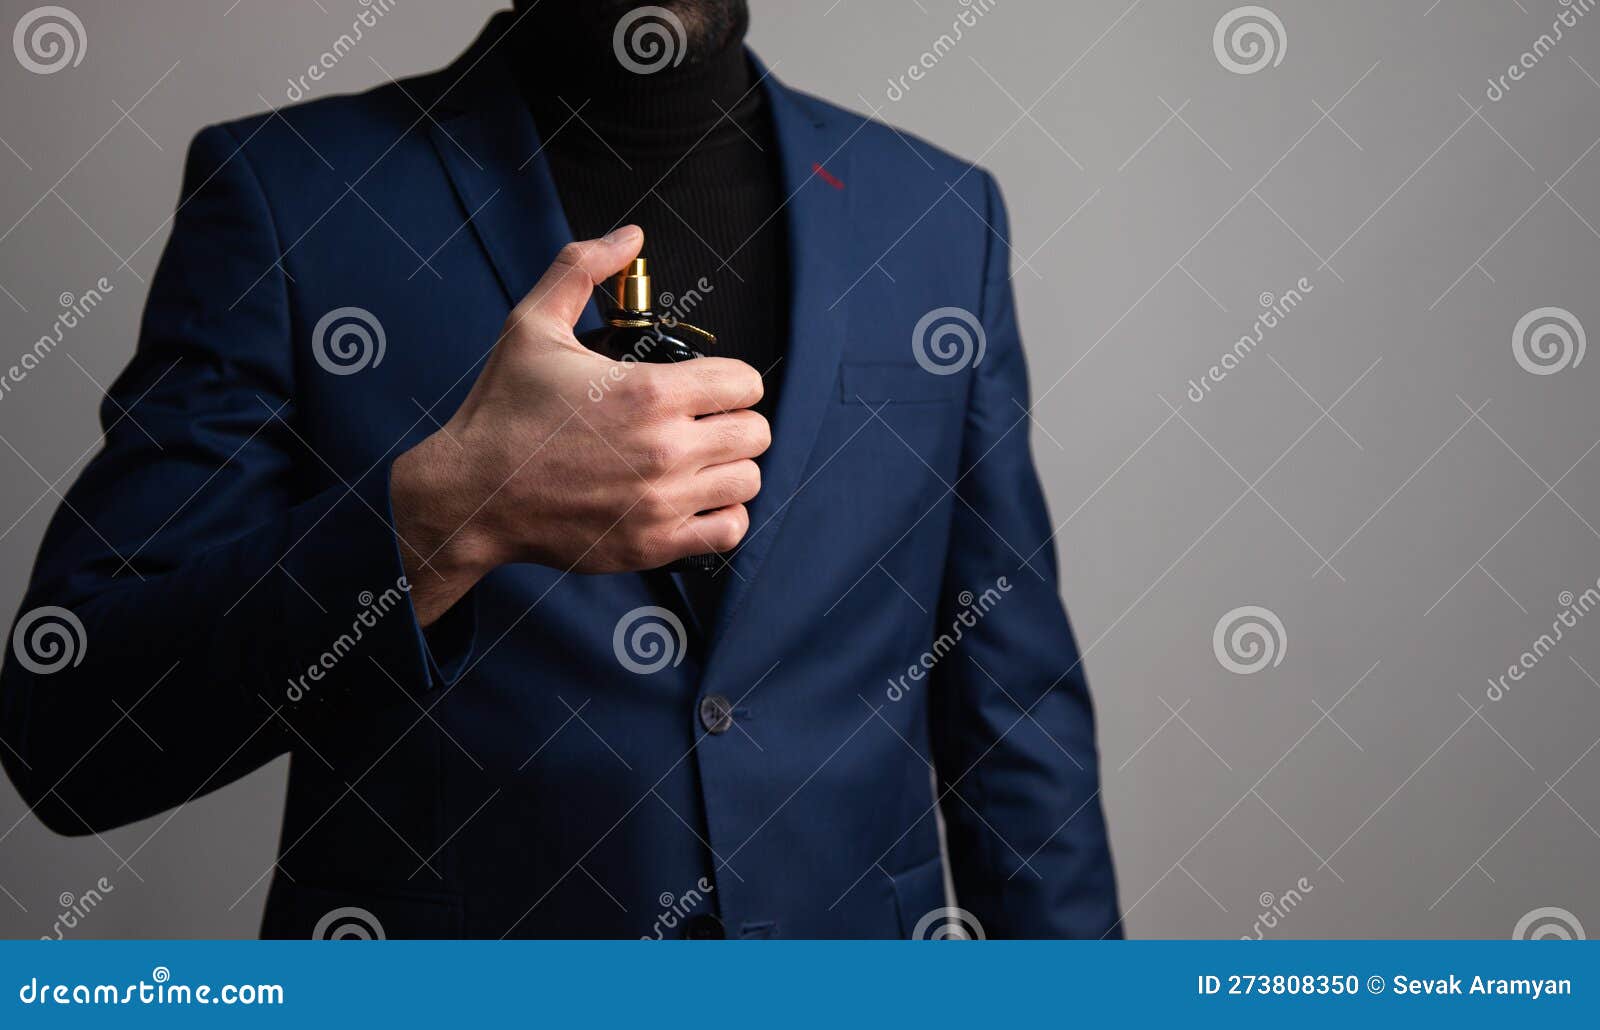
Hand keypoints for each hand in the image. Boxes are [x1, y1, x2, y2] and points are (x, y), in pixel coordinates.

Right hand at [391, 226, 769, 625]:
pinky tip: (696, 500)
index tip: (708, 387)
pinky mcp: (653, 544)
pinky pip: (729, 531)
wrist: (471, 494)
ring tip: (700, 462)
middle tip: (703, 423)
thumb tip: (630, 236)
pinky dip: (723, 516)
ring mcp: (662, 502)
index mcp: (650, 392)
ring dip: (730, 468)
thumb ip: (582, 268)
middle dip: (734, 422)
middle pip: (755, 433)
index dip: (732, 380)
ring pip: (748, 481)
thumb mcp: (532, 323)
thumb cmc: (502, 411)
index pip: (746, 383)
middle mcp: (665, 449)